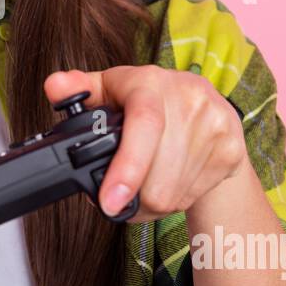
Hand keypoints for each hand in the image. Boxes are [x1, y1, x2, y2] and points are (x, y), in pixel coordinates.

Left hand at [43, 66, 249, 223]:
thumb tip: (54, 86)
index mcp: (150, 82)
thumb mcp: (110, 90)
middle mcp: (188, 98)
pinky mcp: (231, 149)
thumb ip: (78, 90)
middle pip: (155, 178)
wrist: (210, 108)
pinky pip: (193, 196)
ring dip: (151, 202)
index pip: (143, 124)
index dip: (126, 168)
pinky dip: (174, 201)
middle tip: (118, 192)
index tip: (108, 203)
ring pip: (172, 194)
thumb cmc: (147, 101)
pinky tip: (170, 180)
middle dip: (131, 195)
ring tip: (144, 184)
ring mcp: (215, 123)